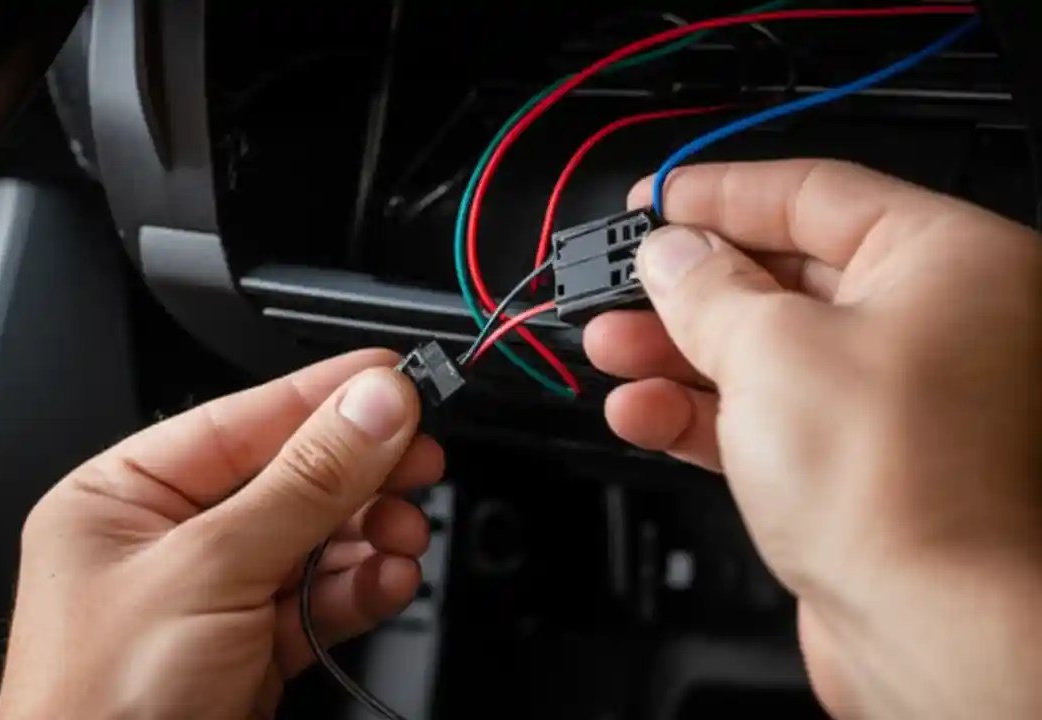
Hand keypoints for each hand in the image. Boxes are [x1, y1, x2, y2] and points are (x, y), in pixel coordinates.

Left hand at [0, 350, 442, 719]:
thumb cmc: (100, 706)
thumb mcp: (210, 568)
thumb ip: (303, 483)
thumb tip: (372, 406)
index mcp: (121, 497)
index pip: (240, 419)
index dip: (322, 393)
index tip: (393, 374)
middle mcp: (166, 541)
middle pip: (287, 477)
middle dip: (359, 470)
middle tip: (421, 454)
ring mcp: (212, 598)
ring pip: (314, 539)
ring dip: (370, 533)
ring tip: (405, 532)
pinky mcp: (251, 650)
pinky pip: (321, 600)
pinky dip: (363, 588)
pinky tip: (390, 578)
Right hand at [585, 160, 1041, 718]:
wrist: (933, 632)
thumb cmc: (898, 489)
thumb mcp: (770, 349)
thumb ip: (708, 287)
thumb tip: (674, 253)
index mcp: (951, 262)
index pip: (815, 194)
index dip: (718, 194)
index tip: (653, 202)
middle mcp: (941, 324)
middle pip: (787, 276)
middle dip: (689, 286)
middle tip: (619, 285)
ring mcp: (902, 400)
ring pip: (770, 351)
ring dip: (680, 351)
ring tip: (611, 350)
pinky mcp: (864, 465)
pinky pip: (771, 416)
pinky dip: (702, 412)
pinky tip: (643, 413)